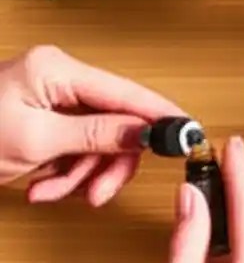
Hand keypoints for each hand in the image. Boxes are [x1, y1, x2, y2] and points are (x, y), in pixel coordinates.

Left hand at [0, 45, 183, 204]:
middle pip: (116, 124)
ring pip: (98, 143)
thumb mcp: (36, 140)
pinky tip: (42, 185)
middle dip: (107, 164)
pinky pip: (78, 149)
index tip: (189, 136)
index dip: (161, 117)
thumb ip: (96, 135)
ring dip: (81, 175)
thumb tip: (146, 132)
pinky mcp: (48, 120)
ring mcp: (54, 100)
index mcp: (57, 70)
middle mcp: (60, 80)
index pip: (127, 94)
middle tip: (99, 191)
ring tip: (50, 191)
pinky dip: (65, 174)